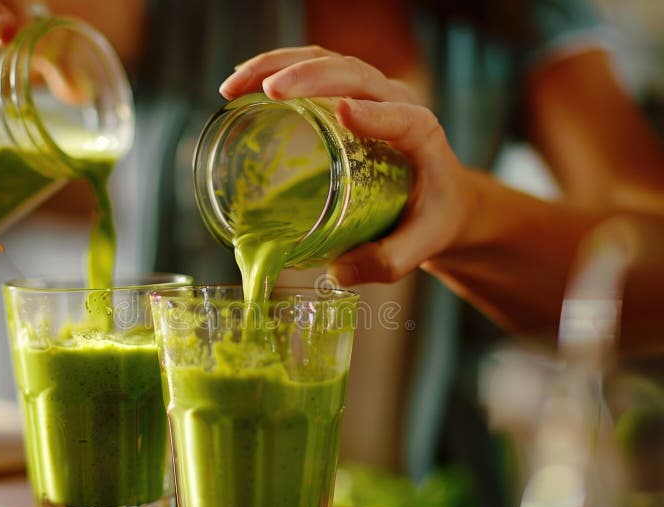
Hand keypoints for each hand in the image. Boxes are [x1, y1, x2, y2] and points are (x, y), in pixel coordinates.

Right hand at [220, 46, 476, 286]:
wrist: (443, 196)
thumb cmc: (433, 218)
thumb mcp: (421, 245)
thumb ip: (386, 261)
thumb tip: (336, 272)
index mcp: (421, 137)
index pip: (403, 116)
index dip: (377, 113)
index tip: (345, 113)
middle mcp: (396, 104)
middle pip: (353, 73)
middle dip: (308, 76)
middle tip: (267, 91)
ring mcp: (371, 95)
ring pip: (326, 62)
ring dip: (279, 65)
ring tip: (234, 85)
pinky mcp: (348, 96)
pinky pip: (313, 70)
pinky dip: (276, 69)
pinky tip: (242, 82)